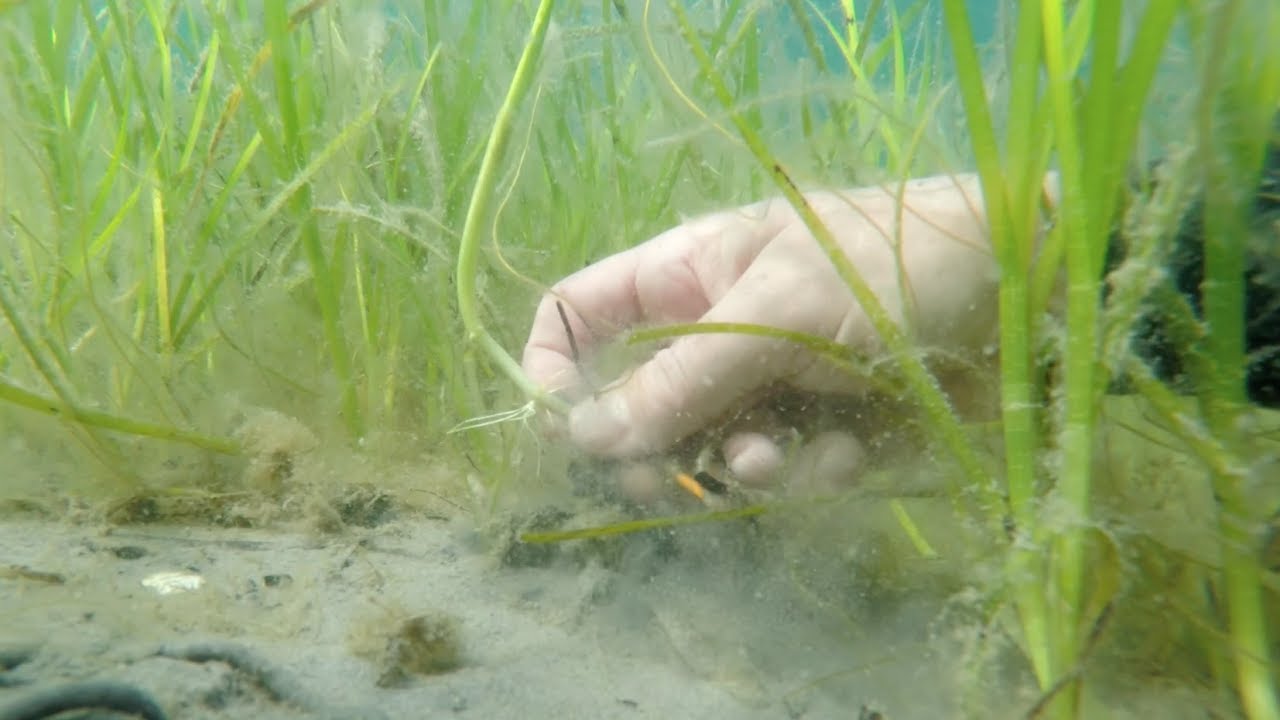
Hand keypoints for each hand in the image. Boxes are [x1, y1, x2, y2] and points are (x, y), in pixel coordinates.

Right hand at [522, 173, 1007, 488]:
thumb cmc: (896, 265)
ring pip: (709, 452)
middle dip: (658, 451)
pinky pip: (780, 471)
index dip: (555, 371)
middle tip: (681, 481)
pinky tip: (850, 453)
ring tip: (790, 459)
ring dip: (744, 468)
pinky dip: (809, 473)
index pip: (578, 315)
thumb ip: (680, 378)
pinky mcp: (819, 426)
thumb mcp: (779, 312)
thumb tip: (584, 435)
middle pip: (635, 407)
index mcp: (687, 274)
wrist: (1031, 290)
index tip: (570, 433)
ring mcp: (767, 382)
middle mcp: (715, 330)